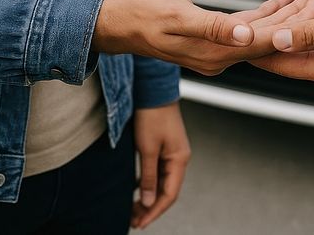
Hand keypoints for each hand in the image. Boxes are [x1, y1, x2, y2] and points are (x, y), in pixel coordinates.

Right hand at [93, 0, 313, 74]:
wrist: (123, 21)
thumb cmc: (144, 16)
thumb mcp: (177, 18)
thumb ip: (212, 27)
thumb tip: (243, 35)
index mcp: (216, 53)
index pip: (267, 42)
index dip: (296, 27)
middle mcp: (222, 54)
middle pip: (273, 36)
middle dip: (302, 17)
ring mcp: (221, 46)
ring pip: (266, 29)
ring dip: (291, 12)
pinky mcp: (218, 34)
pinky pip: (252, 24)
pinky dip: (272, 10)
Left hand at [132, 103, 189, 228]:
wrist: (154, 91)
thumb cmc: (151, 117)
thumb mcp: (147, 149)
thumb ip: (149, 177)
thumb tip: (149, 202)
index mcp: (179, 160)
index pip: (169, 195)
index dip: (155, 212)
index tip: (140, 224)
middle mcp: (179, 159)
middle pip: (167, 191)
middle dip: (151, 208)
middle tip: (133, 221)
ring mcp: (173, 153)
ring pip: (162, 183)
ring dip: (149, 197)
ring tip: (133, 210)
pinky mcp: (165, 148)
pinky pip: (158, 172)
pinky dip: (148, 184)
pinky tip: (136, 190)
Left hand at [251, 4, 313, 94]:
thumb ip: (311, 33)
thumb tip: (276, 39)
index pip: (279, 64)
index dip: (256, 49)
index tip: (236, 40)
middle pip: (293, 57)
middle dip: (278, 33)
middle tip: (256, 19)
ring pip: (312, 51)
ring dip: (302, 28)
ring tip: (287, 8)